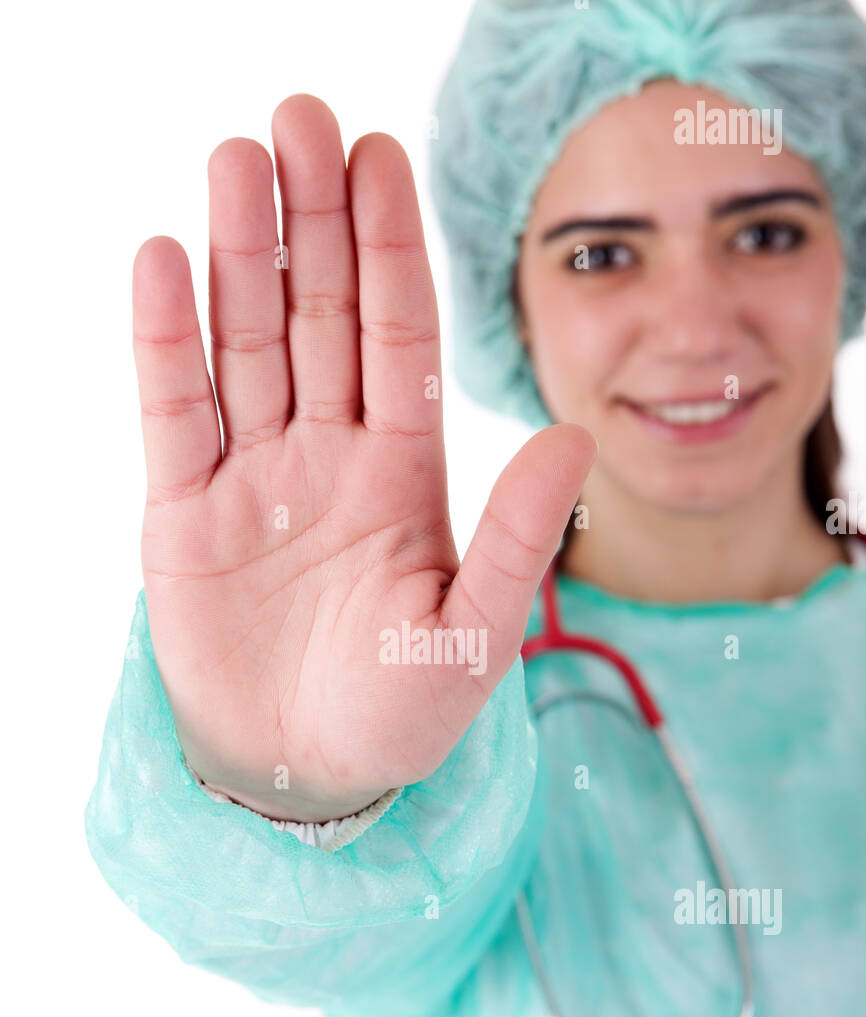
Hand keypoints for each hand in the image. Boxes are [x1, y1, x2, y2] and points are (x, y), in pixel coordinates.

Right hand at [133, 94, 594, 821]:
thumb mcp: (474, 635)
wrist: (306, 776)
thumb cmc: (399, 715)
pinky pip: (173, 413)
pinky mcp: (185, 514)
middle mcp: (328, 455)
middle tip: (298, 119)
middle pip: (318, 315)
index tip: (379, 155)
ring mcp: (253, 477)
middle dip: (311, 220)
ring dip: (238, 255)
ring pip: (245, 343)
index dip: (390, 247)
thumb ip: (517, 538)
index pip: (397, 336)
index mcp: (403, 470)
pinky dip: (167, 342)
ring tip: (234, 160)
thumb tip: (575, 438)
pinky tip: (163, 263)